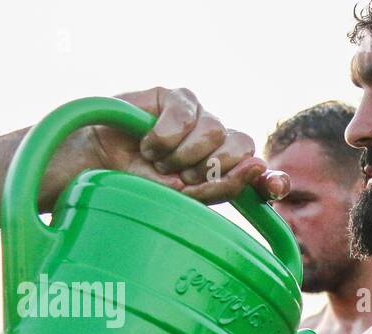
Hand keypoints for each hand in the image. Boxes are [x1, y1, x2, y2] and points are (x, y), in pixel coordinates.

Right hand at [66, 87, 289, 203]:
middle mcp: (217, 142)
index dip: (270, 179)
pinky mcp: (176, 98)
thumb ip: (221, 188)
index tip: (275, 188)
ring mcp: (198, 117)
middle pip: (243, 146)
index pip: (259, 171)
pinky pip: (187, 114)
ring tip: (159, 163)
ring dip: (184, 154)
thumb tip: (259, 165)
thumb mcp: (183, 198)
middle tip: (183, 178)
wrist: (96, 168)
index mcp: (225, 170)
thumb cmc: (140, 186)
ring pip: (216, 131)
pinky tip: (148, 145)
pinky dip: (165, 136)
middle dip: (214, 168)